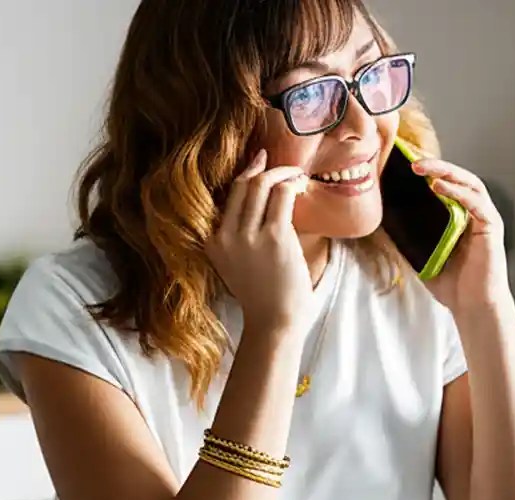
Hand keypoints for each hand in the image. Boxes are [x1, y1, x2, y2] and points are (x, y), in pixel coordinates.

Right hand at [206, 149, 312, 334]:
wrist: (274, 323)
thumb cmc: (264, 296)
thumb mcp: (238, 265)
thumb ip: (241, 238)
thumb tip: (265, 203)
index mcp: (213, 242)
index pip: (228, 196)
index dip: (246, 174)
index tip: (260, 162)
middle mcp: (225, 236)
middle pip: (243, 185)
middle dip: (265, 168)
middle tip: (284, 166)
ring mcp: (248, 236)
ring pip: (262, 185)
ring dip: (282, 173)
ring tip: (297, 176)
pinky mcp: (274, 237)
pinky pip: (282, 195)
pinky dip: (293, 184)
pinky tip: (301, 185)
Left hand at [411, 159, 514, 319]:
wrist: (472, 308)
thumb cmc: (452, 284)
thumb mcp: (422, 255)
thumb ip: (410, 237)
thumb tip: (384, 221)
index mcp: (460, 217)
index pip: (447, 185)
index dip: (430, 172)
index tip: (406, 163)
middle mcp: (475, 214)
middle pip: (459, 178)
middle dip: (436, 166)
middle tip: (412, 161)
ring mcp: (485, 219)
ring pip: (469, 184)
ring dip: (446, 172)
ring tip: (424, 168)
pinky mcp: (491, 228)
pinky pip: (476, 203)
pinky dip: (459, 191)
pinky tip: (440, 186)